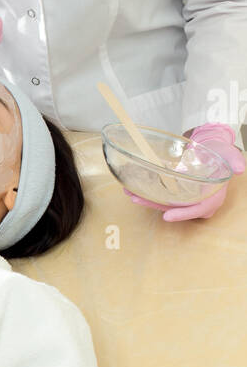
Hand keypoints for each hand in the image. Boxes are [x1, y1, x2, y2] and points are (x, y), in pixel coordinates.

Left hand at [123, 123, 243, 221]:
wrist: (213, 151)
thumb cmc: (220, 154)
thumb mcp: (229, 155)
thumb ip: (234, 160)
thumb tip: (239, 168)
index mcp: (213, 198)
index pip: (198, 209)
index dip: (182, 214)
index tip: (167, 215)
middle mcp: (199, 203)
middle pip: (176, 209)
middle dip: (155, 205)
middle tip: (136, 198)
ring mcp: (188, 200)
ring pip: (167, 204)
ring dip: (148, 200)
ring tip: (130, 193)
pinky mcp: (179, 195)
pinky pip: (163, 198)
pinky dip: (150, 194)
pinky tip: (135, 189)